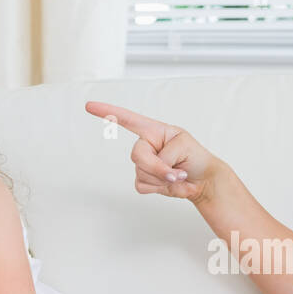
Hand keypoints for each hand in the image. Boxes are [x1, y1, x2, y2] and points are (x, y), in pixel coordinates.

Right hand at [84, 100, 221, 203]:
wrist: (203, 180)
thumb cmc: (196, 157)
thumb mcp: (184, 146)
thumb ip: (165, 155)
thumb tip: (156, 170)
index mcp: (153, 130)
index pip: (127, 119)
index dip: (108, 112)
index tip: (89, 106)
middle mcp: (145, 145)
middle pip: (137, 155)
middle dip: (157, 167)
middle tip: (176, 173)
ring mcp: (143, 164)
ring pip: (141, 173)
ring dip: (162, 178)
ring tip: (178, 175)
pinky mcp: (144, 180)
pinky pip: (142, 186)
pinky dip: (159, 188)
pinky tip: (170, 184)